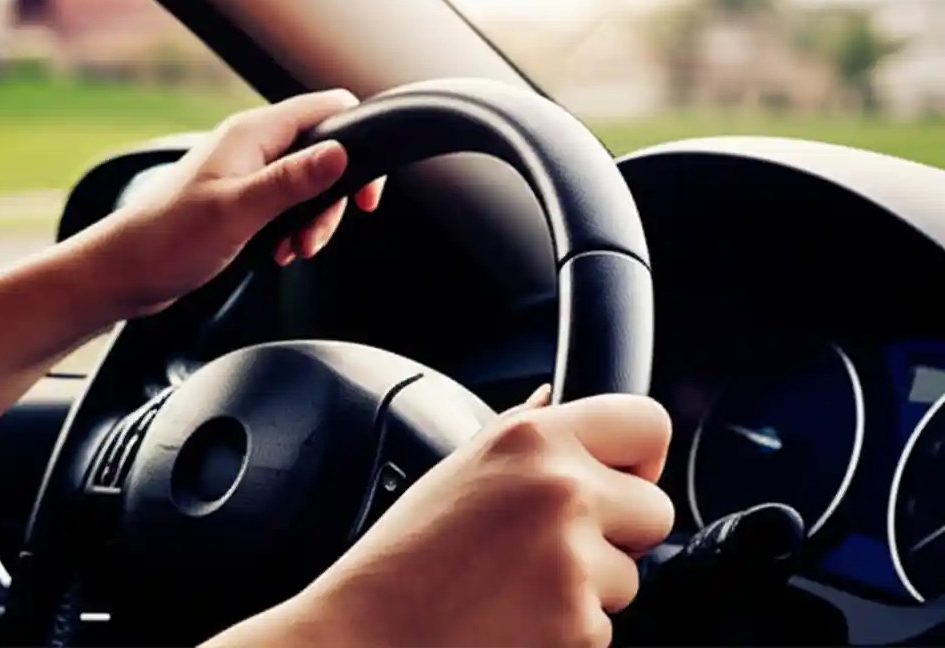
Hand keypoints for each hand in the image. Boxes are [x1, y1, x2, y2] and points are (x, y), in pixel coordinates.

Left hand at [92, 89, 383, 315]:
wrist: (124, 272)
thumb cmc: (167, 240)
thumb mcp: (238, 211)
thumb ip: (292, 182)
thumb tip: (342, 154)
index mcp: (252, 134)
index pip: (328, 109)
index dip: (359, 142)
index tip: (366, 192)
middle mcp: (251, 145)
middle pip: (324, 153)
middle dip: (332, 199)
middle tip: (315, 237)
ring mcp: (245, 171)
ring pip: (306, 184)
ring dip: (311, 220)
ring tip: (293, 251)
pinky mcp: (239, 199)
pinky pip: (285, 205)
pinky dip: (291, 230)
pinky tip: (277, 253)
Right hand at [217, 390, 673, 647]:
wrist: (370, 634)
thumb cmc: (405, 557)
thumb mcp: (458, 468)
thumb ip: (521, 432)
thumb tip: (555, 399)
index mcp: (531, 438)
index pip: (647, 422)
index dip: (639, 458)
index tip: (621, 479)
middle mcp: (561, 489)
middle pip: (655, 508)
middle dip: (619, 534)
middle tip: (554, 548)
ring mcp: (573, 559)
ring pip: (631, 576)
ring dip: (589, 587)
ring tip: (517, 586)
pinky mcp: (578, 623)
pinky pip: (604, 625)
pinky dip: (568, 629)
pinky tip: (514, 619)